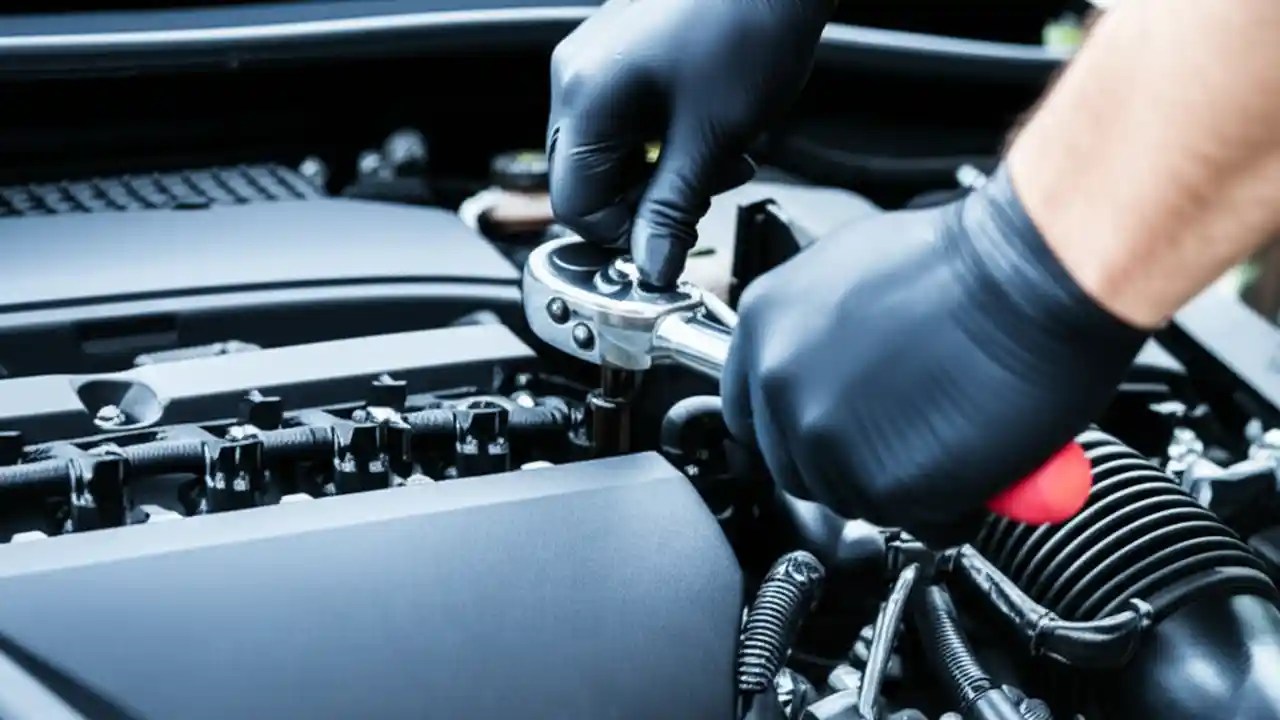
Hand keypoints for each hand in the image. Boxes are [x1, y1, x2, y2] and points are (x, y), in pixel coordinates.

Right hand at [546, 0, 832, 287]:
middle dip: (645, 203)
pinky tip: (710, 135)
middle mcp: (577, 76)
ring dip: (662, 174)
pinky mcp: (623, 51)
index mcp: (586, 99)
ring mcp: (597, 59)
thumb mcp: (712, 139)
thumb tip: (652, 267)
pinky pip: (626, 119)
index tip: (668, 243)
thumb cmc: (748, 25)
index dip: (622, 235)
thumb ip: (673, 210)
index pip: (574, 204)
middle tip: (699, 202)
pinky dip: (665, 141)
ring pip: (611, 152)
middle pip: (586, 179)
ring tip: (719, 162)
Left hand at [720, 166, 1148, 544]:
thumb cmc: (966, 261)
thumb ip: (825, 334)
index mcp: (766, 323)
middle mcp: (780, 380)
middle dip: (847, 465)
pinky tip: (976, 469)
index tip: (829, 435)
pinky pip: (909, 522)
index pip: (752, 409)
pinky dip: (947, 512)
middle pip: (794, 463)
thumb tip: (840, 376)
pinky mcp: (880, 481)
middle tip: (903, 446)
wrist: (1030, 272)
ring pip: (849, 498)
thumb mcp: (856, 271)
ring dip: (897, 490)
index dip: (797, 429)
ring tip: (949, 446)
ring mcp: (823, 434)